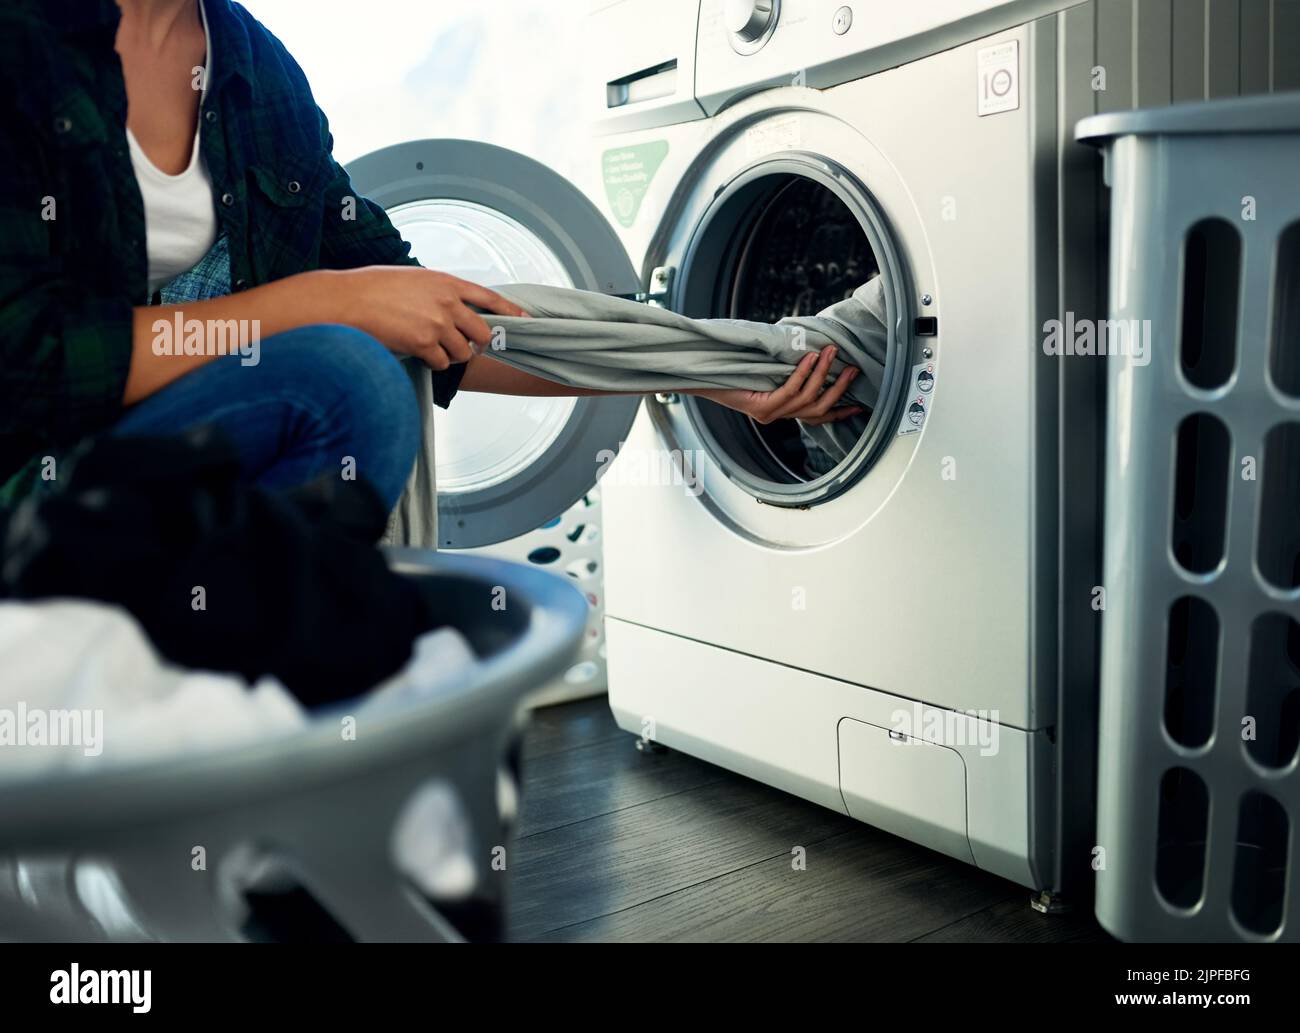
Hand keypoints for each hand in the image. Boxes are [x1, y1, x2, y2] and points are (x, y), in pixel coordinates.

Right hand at [320, 266, 526, 369]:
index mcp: (446, 282)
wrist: (346, 300)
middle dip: (476, 344)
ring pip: (463, 352)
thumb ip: (436, 291)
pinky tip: (418, 354)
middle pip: (482, 332)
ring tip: (432, 349)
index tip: (523, 318)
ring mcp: (437, 323)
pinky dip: (434, 363)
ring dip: (452, 356)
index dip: (509, 310)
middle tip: (465, 348)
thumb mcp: (412, 279)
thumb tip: (451, 307)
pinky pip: (442, 363)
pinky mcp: (424, 344)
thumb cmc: (372, 288)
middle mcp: (447, 302)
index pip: (489, 297)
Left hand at [703, 346, 866, 424]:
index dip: (839, 412)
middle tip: (852, 368)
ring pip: (806, 399)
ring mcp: (769, 415)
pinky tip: (808, 358)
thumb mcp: (768, 366)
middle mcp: (777, 415)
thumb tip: (812, 347)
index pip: (816, 416)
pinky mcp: (760, 409)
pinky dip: (801, 374)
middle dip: (838, 388)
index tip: (859, 405)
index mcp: (781, 409)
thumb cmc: (734, 366)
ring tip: (831, 353)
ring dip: (822, 374)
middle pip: (818, 409)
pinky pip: (788, 392)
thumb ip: (788, 366)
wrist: (704, 374)